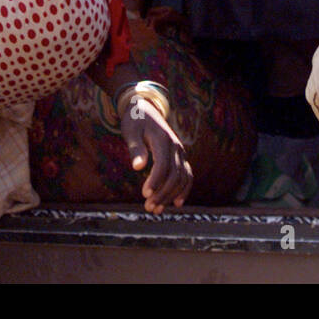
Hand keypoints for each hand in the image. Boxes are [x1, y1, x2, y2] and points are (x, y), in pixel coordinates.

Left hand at [118, 97, 192, 213]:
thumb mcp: (131, 131)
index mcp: (163, 139)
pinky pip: (187, 174)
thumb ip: (135, 149)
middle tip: (148, 207)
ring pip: (182, 177)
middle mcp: (175, 146)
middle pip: (174, 174)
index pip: (162, 164)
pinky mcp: (180, 156)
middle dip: (162, 193)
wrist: (146, 108)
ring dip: (171, 195)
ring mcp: (180, 152)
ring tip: (157, 209)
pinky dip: (184, 189)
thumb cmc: (136, 121)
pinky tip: (176, 203)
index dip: (155, 181)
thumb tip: (137, 167)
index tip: (145, 194)